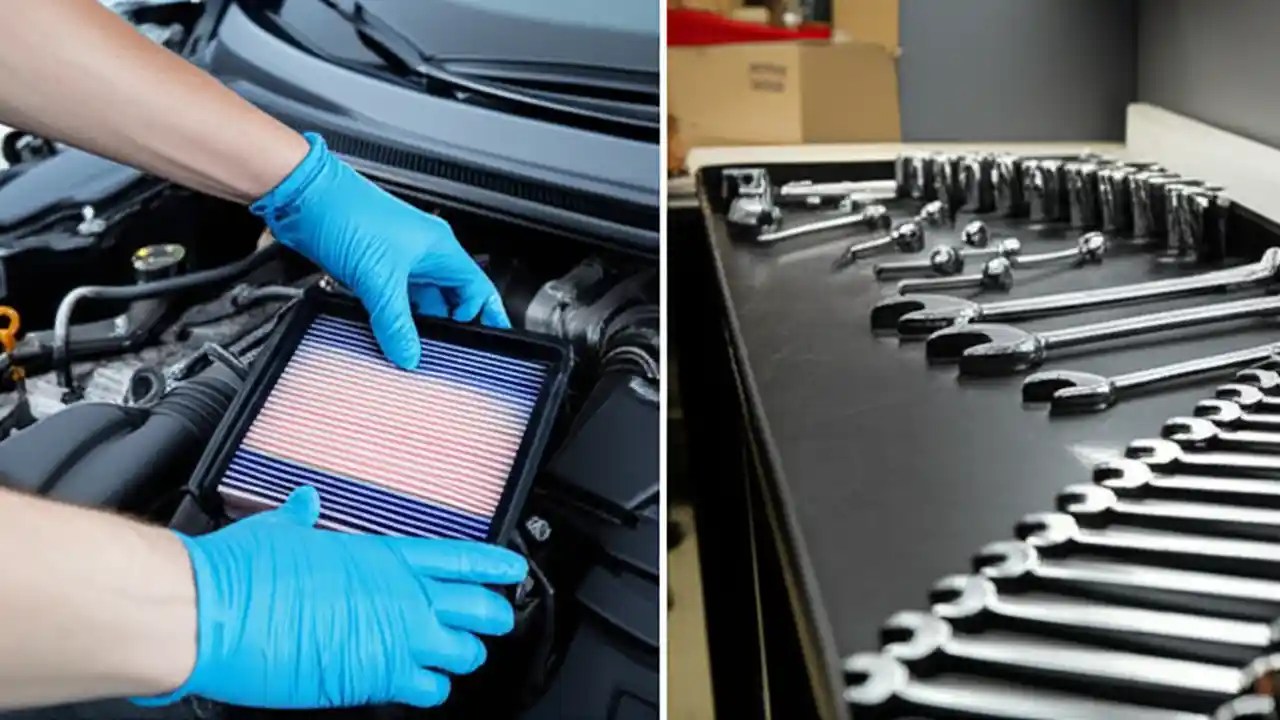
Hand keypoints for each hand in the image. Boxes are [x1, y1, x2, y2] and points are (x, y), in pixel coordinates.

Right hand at [134, 487, 527, 709]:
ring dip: (460, 657)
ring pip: (462, 655)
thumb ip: (303, 517)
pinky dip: (429, 690)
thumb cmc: (243, 572)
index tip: (513, 572)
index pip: (463, 559)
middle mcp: (401, 596)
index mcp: (386, 556)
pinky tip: (422, 686)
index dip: (496, 567)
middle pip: (478, 609)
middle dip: (490, 617)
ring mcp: (393, 640)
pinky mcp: (374, 680)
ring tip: (453, 657)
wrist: (215, 614)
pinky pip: (427, 690)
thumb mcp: (282, 531)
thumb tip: (306, 502)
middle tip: (489, 621)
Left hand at [251, 133, 509, 368]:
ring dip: (412, 323)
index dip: (485, 316)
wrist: (303, 195)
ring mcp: (397, 259)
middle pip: (448, 300)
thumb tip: (408, 355)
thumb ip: (396, 322)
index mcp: (440, 249)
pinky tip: (382, 330)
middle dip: (444, 327)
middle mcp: (423, 253)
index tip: (487, 341)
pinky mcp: (372, 265)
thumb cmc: (347, 212)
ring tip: (407, 345)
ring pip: (417, 301)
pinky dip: (389, 317)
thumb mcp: (378, 278)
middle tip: (439, 353)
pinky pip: (390, 299)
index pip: (478, 289)